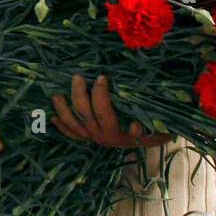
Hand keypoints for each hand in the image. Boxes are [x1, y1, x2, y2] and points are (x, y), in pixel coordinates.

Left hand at [51, 74, 171, 147]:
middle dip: (79, 95)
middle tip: (78, 76)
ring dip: (64, 110)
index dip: (100, 96)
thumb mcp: (162, 123)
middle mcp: (107, 139)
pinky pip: (73, 135)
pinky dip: (63, 126)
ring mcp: (97, 139)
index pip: (106, 114)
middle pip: (86, 116)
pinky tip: (53, 117)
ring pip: (75, 126)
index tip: (102, 77)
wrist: (158, 137)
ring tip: (57, 94)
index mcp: (122, 134)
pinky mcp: (92, 139)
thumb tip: (133, 126)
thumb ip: (151, 122)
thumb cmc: (160, 125)